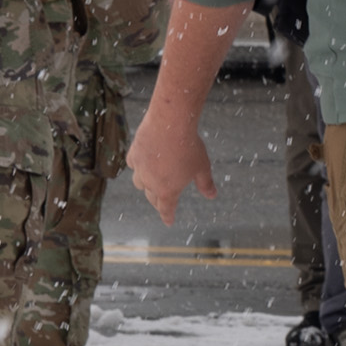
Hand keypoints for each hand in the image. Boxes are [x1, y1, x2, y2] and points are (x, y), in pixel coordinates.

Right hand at [126, 102, 216, 226]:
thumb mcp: (202, 167)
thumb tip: (212, 195)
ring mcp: (140, 168)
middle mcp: (151, 183)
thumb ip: (206, 184)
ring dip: (146, 184)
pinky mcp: (134, 153)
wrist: (170, 124)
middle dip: (158, 200)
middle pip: (152, 197)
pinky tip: (143, 161)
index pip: (166, 209)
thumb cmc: (189, 147)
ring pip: (139, 182)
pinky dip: (138, 165)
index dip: (168, 216)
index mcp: (168, 191)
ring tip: (151, 181)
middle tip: (162, 201)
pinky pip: (133, 164)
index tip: (169, 221)